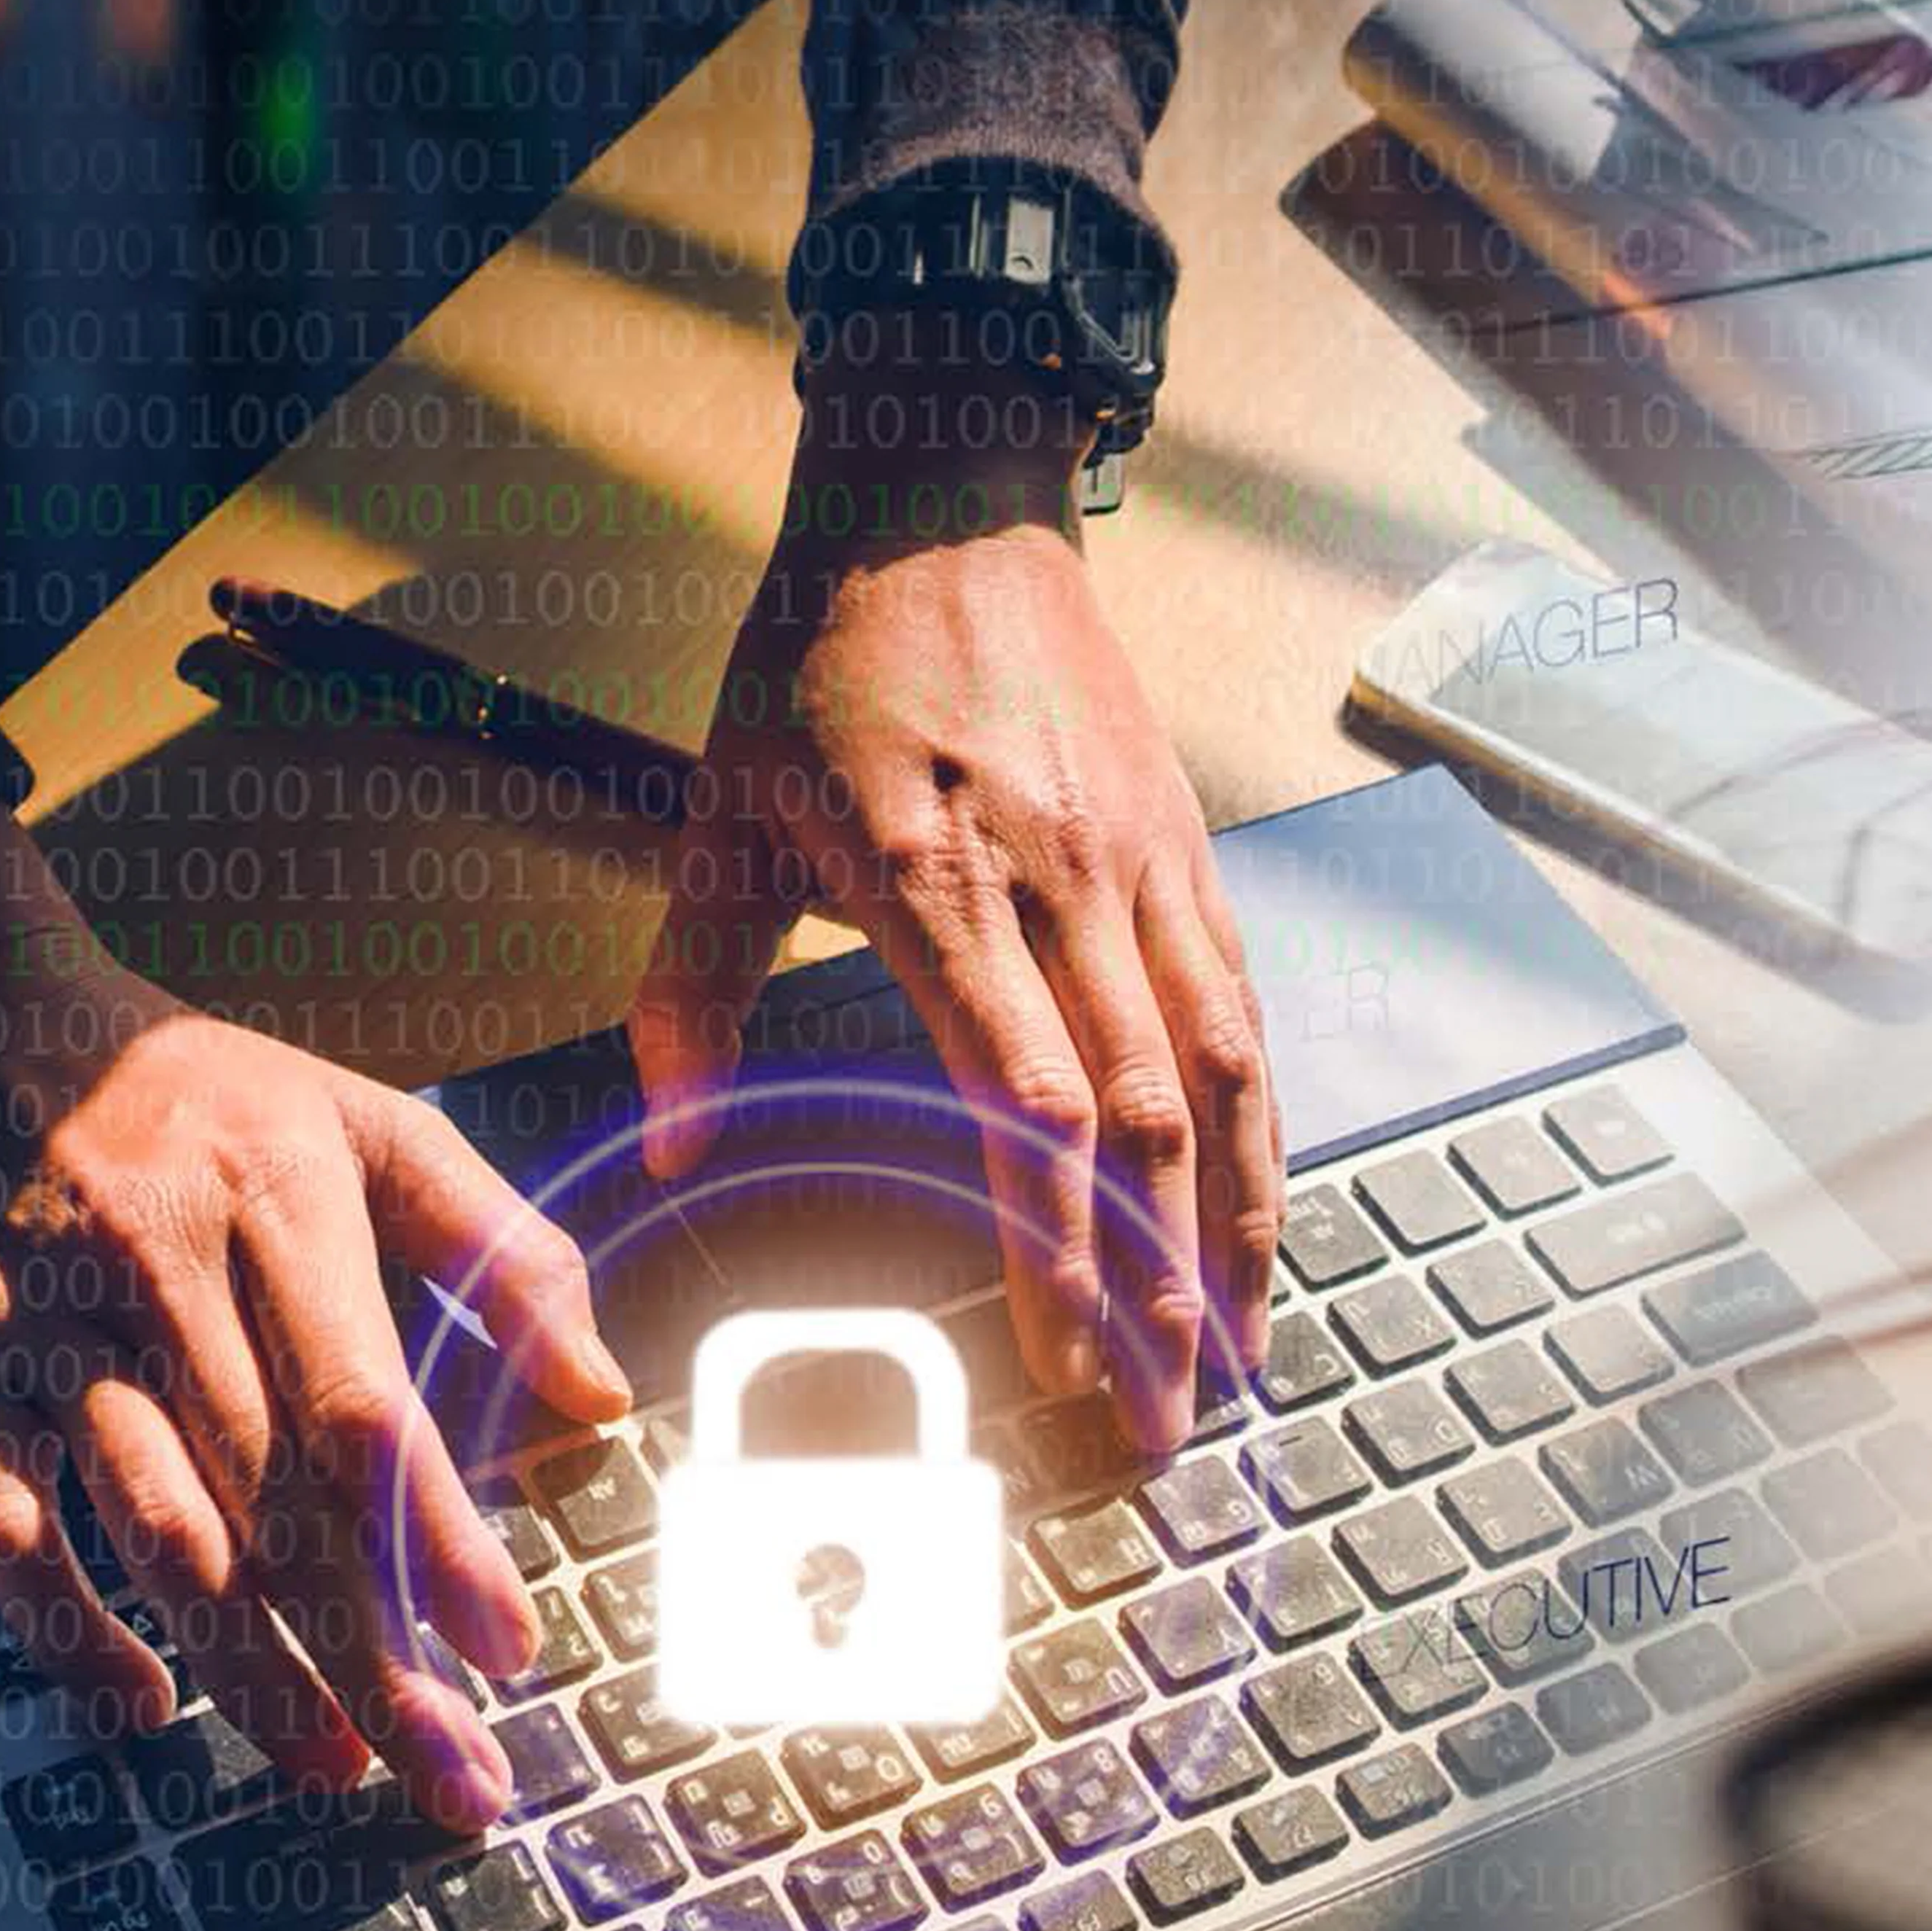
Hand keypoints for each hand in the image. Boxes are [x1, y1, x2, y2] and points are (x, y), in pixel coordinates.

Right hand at [0, 819, 627, 1829]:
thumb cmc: (207, 1088)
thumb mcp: (373, 1122)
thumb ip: (502, 1248)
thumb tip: (605, 1392)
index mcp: (277, 1215)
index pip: (363, 1412)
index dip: (438, 1541)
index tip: (512, 1646)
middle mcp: (162, 1289)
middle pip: (274, 1508)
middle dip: (369, 1654)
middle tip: (450, 1771)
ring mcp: (53, 1348)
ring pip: (153, 1542)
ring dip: (244, 1669)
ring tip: (334, 1761)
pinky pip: (10, 1538)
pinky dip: (67, 1635)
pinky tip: (145, 1708)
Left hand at [630, 430, 1281, 1450]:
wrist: (946, 509)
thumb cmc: (820, 666)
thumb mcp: (719, 817)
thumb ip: (692, 989)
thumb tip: (668, 1143)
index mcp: (937, 884)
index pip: (1031, 1103)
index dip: (1062, 1246)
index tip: (1066, 1368)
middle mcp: (1064, 883)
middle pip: (1149, 1120)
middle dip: (1164, 1288)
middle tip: (1166, 1421)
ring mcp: (1144, 865)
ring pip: (1228, 1074)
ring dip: (1244, 1227)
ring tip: (1245, 1348)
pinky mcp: (1189, 848)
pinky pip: (1244, 1008)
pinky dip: (1263, 1125)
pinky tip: (1259, 1208)